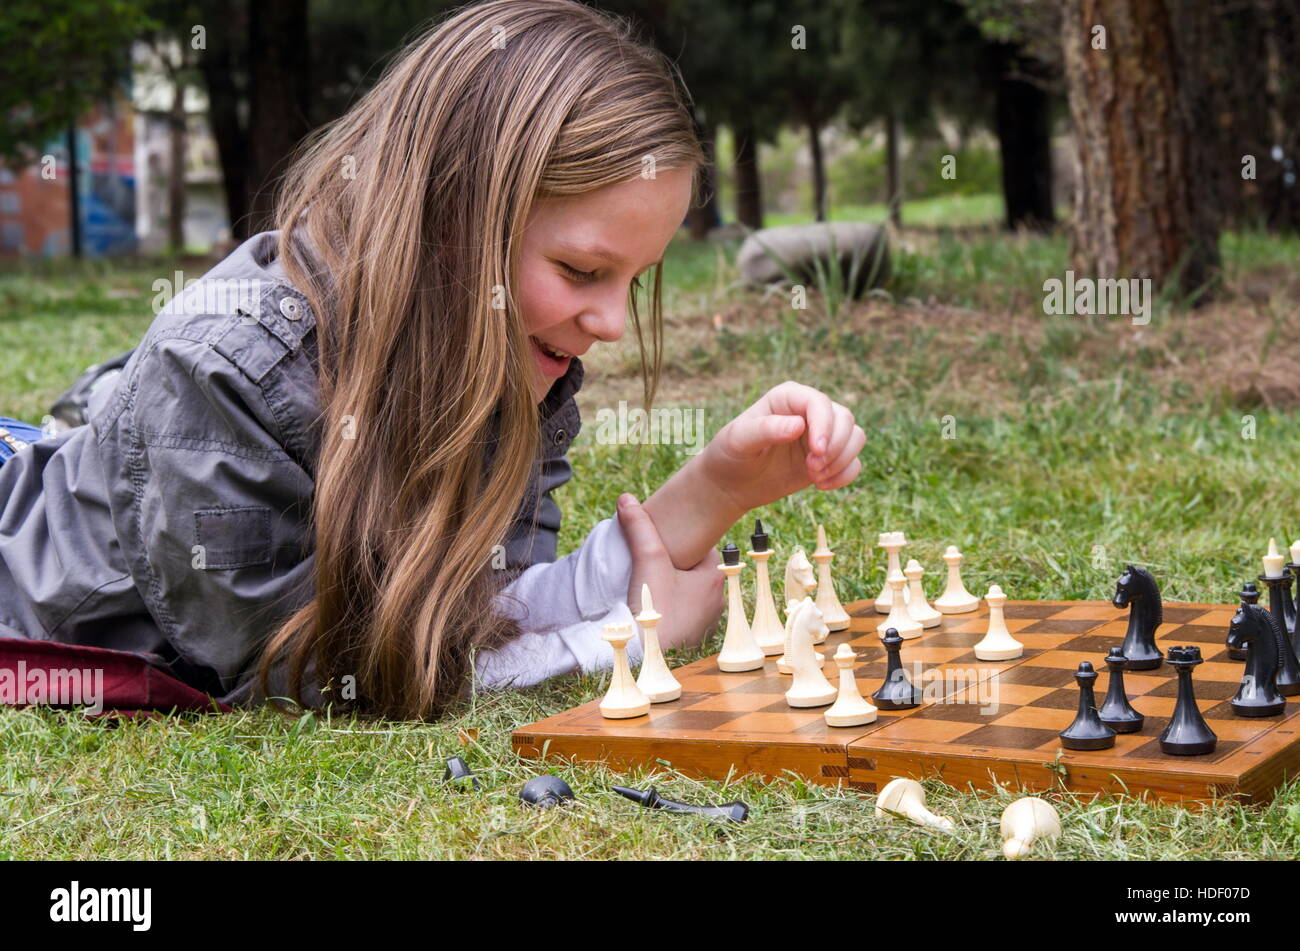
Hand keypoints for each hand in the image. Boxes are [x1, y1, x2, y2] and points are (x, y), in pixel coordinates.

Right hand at [617, 492, 723, 649]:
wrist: (646, 656)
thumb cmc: (654, 609)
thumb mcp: (647, 561)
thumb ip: (639, 528)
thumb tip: (626, 499)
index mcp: (713, 579)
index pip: (704, 549)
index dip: (685, 544)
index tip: (668, 543)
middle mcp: (716, 600)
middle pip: (698, 572)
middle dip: (679, 566)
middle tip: (657, 561)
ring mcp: (706, 622)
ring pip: (692, 594)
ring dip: (676, 588)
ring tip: (653, 584)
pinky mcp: (693, 638)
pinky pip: (686, 615)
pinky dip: (673, 609)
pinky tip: (655, 607)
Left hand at [698, 381, 865, 513]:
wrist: (731, 483)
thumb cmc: (730, 455)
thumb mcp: (740, 440)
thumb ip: (766, 429)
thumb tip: (798, 425)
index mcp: (788, 397)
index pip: (820, 403)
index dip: (825, 426)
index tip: (816, 452)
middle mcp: (809, 412)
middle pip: (845, 419)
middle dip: (835, 447)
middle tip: (812, 469)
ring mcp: (821, 434)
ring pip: (855, 437)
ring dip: (841, 460)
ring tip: (815, 477)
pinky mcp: (827, 457)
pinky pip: (853, 462)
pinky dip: (844, 475)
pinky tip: (821, 485)